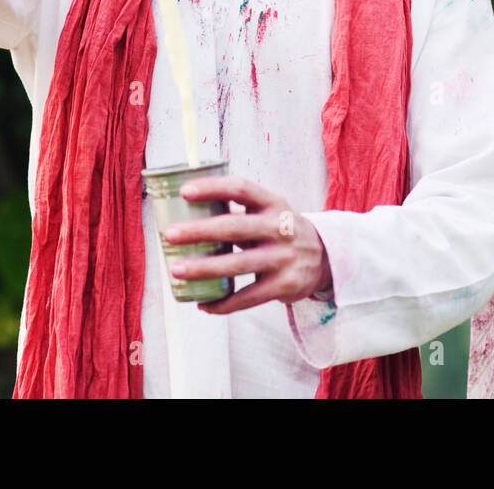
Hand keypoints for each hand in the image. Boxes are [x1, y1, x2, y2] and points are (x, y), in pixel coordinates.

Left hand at [162, 176, 331, 314]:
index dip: (212, 188)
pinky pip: (248, 297)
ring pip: (238, 265)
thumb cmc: (280, 229)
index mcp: (273, 203)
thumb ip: (237, 208)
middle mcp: (280, 227)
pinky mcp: (285, 286)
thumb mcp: (269, 210)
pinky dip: (223, 303)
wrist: (324, 258)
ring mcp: (284, 258)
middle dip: (199, 231)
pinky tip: (203, 304)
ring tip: (176, 270)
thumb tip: (184, 207)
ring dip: (203, 269)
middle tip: (169, 235)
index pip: (241, 188)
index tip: (184, 192)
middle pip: (234, 227)